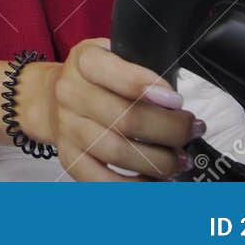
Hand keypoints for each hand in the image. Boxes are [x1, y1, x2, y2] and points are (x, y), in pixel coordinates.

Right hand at [30, 38, 198, 181]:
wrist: (51, 98)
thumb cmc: (96, 78)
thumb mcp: (114, 56)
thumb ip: (142, 71)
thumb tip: (175, 105)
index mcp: (85, 60)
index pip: (116, 73)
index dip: (149, 88)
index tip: (176, 101)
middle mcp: (70, 93)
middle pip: (125, 118)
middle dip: (170, 129)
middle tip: (193, 131)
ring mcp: (67, 128)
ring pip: (117, 152)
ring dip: (158, 161)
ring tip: (181, 160)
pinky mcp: (69, 158)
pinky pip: (101, 181)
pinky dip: (134, 187)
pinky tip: (156, 182)